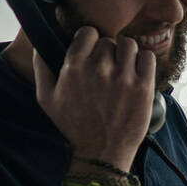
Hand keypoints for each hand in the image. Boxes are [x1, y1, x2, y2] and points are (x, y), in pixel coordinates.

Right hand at [31, 25, 155, 170]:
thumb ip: (41, 69)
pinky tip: (137, 73)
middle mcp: (98, 69)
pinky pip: (147, 57)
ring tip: (123, 69)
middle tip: (108, 69)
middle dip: (108, 52)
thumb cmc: (74, 126)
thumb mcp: (47, 100)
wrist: (101, 152)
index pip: (88, 33)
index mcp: (74, 68)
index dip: (91, 41)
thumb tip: (38, 46)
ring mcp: (122, 78)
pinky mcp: (143, 87)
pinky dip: (144, 61)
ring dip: (126, 54)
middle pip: (109, 41)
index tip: (93, 52)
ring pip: (129, 45)